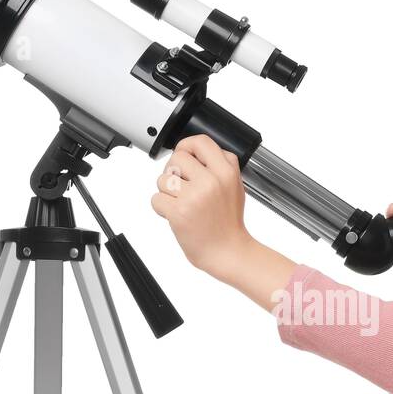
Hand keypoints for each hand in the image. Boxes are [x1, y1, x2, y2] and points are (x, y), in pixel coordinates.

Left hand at [150, 134, 250, 280]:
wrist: (227, 251)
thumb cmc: (229, 224)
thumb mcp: (236, 187)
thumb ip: (222, 166)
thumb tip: (198, 152)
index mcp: (226, 172)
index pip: (200, 142)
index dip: (187, 146)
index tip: (184, 154)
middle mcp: (210, 181)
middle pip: (177, 158)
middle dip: (174, 172)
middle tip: (181, 186)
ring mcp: (193, 197)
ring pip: (163, 179)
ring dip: (166, 192)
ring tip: (181, 203)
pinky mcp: (178, 212)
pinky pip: (156, 199)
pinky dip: (162, 208)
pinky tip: (176, 215)